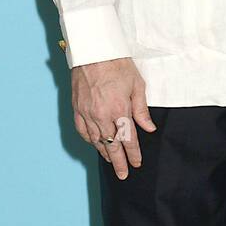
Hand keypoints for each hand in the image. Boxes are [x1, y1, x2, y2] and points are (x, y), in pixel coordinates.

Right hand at [71, 57, 155, 178]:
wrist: (93, 51)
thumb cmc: (117, 65)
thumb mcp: (137, 85)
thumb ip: (142, 110)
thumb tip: (148, 128)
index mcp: (119, 109)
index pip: (128, 139)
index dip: (133, 154)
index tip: (136, 164)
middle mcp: (102, 115)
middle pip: (111, 145)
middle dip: (118, 161)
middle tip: (123, 175)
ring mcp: (87, 113)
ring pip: (96, 140)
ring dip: (104, 152)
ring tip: (111, 162)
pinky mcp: (77, 108)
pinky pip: (83, 131)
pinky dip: (90, 140)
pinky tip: (95, 145)